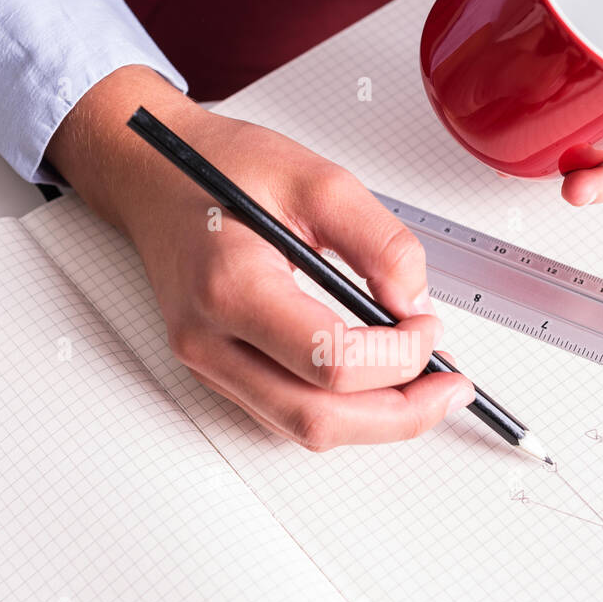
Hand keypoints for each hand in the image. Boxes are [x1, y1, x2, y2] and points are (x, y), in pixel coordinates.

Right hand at [48, 66, 474, 448]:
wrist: (153, 176)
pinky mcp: (218, 371)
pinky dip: (341, 408)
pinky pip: (287, 415)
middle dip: (399, 414)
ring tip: (422, 384)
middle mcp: (210, 341)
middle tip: (450, 388)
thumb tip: (415, 302)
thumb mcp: (316, 179)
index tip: (430, 325)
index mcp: (231, 287)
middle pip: (317, 420)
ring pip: (302, 430)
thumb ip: (380, 242)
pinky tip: (376, 379)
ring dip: (374, 419)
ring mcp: (208, 364)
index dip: (399, 356)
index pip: (330, 361)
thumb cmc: (219, 170)